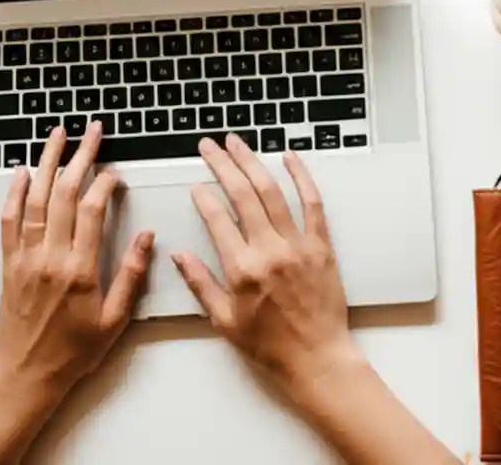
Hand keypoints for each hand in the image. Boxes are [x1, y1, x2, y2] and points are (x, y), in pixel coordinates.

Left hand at [0, 123, 154, 464]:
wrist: (27, 374)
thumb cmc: (74, 352)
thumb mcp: (115, 319)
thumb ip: (132, 274)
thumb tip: (146, 237)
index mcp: (80, 269)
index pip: (92, 211)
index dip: (105, 183)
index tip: (116, 171)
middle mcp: (49, 257)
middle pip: (64, 194)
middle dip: (79, 157)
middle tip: (91, 132)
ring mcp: (25, 257)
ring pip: (35, 198)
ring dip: (46, 163)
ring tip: (57, 136)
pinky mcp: (9, 263)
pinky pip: (9, 220)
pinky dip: (14, 192)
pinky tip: (21, 172)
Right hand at [172, 135, 360, 394]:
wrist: (316, 357)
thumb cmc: (269, 345)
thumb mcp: (224, 320)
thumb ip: (201, 283)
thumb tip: (179, 255)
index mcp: (242, 269)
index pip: (218, 220)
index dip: (204, 197)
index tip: (196, 184)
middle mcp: (269, 251)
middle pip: (243, 195)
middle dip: (223, 165)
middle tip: (209, 145)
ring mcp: (298, 245)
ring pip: (273, 192)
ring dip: (253, 162)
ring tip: (237, 143)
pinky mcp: (321, 245)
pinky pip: (312, 203)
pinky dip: (301, 177)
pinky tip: (290, 157)